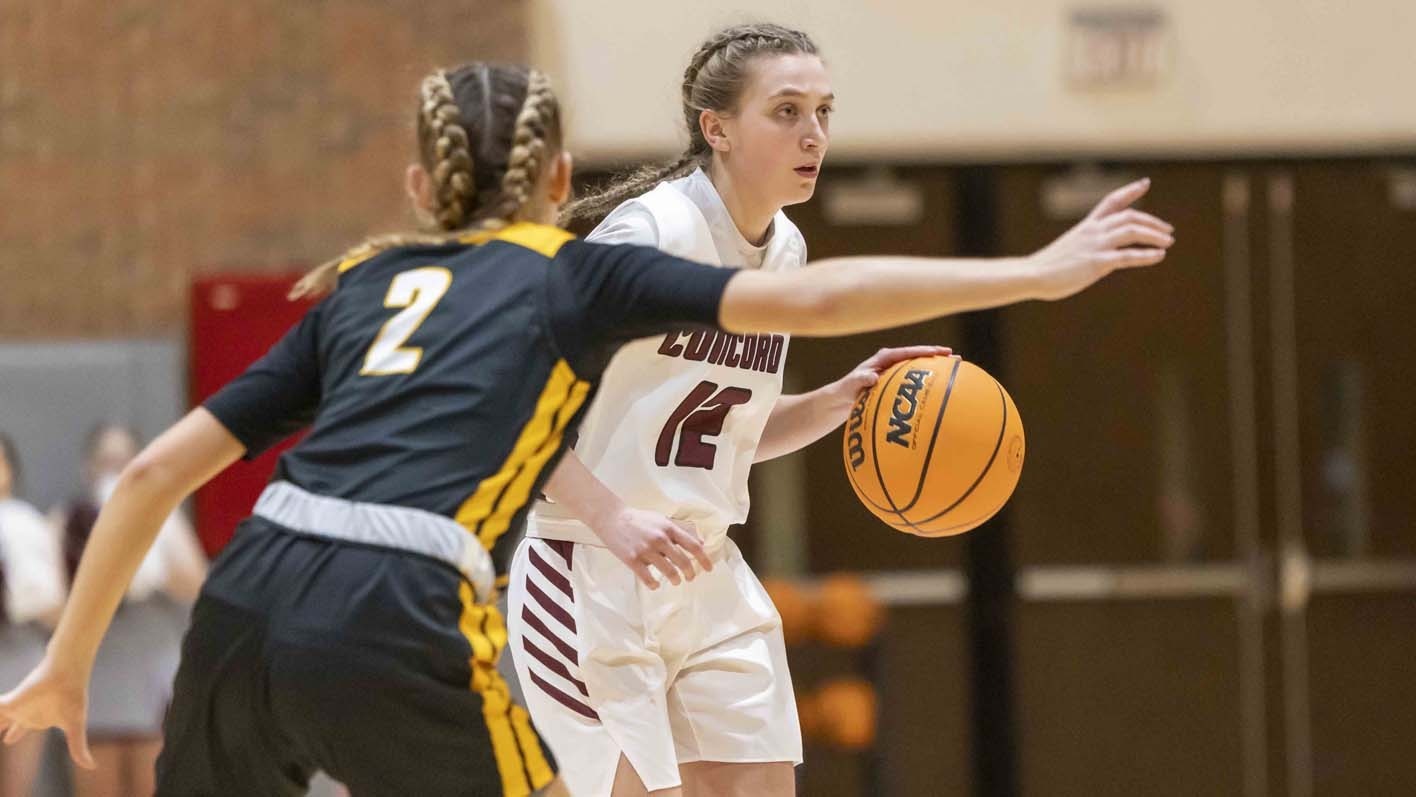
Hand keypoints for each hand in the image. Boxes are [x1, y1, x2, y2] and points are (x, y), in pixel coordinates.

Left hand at [0, 657, 94, 768]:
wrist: (68, 670)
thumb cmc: (73, 695)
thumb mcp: (75, 725)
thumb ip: (78, 747)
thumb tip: (92, 767)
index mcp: (39, 717)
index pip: (22, 728)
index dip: (15, 734)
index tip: (7, 740)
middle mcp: (25, 711)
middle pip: (7, 722)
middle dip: (2, 726)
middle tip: (1, 733)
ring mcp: (17, 706)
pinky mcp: (11, 701)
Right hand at [591, 508, 713, 588]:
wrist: (613, 518)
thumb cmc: (639, 520)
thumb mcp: (662, 520)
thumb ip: (680, 531)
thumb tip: (700, 544)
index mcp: (668, 528)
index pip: (692, 545)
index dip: (703, 559)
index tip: (709, 568)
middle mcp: (659, 539)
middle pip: (683, 561)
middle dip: (690, 573)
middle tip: (691, 577)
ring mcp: (645, 550)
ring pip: (668, 571)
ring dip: (675, 579)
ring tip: (676, 581)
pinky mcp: (632, 559)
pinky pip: (647, 578)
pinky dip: (654, 584)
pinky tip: (655, 584)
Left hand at [834, 345, 953, 402]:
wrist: (842, 399)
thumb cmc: (846, 390)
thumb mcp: (851, 384)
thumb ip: (861, 379)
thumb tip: (873, 377)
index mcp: (883, 358)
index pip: (907, 352)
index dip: (924, 351)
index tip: (940, 352)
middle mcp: (892, 362)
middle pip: (918, 356)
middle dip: (937, 356)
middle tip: (957, 357)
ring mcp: (896, 372)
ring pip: (920, 368)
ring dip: (937, 368)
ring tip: (957, 370)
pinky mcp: (897, 383)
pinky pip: (915, 381)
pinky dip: (928, 382)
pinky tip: (943, 390)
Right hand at [1028, 178, 1174, 300]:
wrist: (1033, 274)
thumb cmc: (1048, 265)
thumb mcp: (1069, 248)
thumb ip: (1084, 246)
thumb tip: (1094, 253)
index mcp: (1086, 226)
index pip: (1111, 201)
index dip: (1130, 191)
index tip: (1146, 183)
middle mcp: (1093, 231)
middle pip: (1130, 216)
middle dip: (1152, 222)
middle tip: (1168, 230)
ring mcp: (1096, 245)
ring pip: (1132, 232)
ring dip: (1154, 235)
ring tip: (1168, 242)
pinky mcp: (1097, 263)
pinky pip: (1128, 256)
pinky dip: (1146, 255)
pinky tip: (1159, 256)